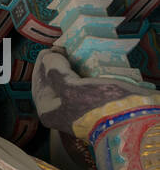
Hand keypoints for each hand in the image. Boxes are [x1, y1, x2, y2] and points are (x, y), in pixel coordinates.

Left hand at [32, 49, 152, 136]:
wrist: (131, 121)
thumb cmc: (97, 107)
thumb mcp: (71, 88)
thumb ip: (55, 72)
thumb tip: (48, 57)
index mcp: (48, 111)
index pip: (38, 83)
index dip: (41, 65)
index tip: (48, 50)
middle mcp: (60, 111)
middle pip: (53, 83)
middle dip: (56, 65)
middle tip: (62, 48)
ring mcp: (78, 108)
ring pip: (69, 83)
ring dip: (71, 68)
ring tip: (74, 53)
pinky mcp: (95, 103)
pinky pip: (84, 85)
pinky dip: (84, 73)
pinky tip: (88, 63)